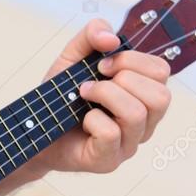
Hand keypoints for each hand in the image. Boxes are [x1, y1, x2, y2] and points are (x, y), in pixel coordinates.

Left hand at [36, 16, 171, 174]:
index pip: (161, 71)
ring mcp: (128, 144)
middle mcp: (144, 122)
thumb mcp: (73, 55)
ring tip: (84, 94)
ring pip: (137, 114)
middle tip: (94, 80)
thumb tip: (112, 38)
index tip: (102, 63)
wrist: (34, 126)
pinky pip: (111, 134)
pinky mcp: (108, 160)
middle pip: (161, 96)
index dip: (133, 60)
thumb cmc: (62, 94)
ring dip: (105, 95)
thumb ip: (93, 35)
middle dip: (123, 78)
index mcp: (142, 94)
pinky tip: (82, 119)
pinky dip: (92, 119)